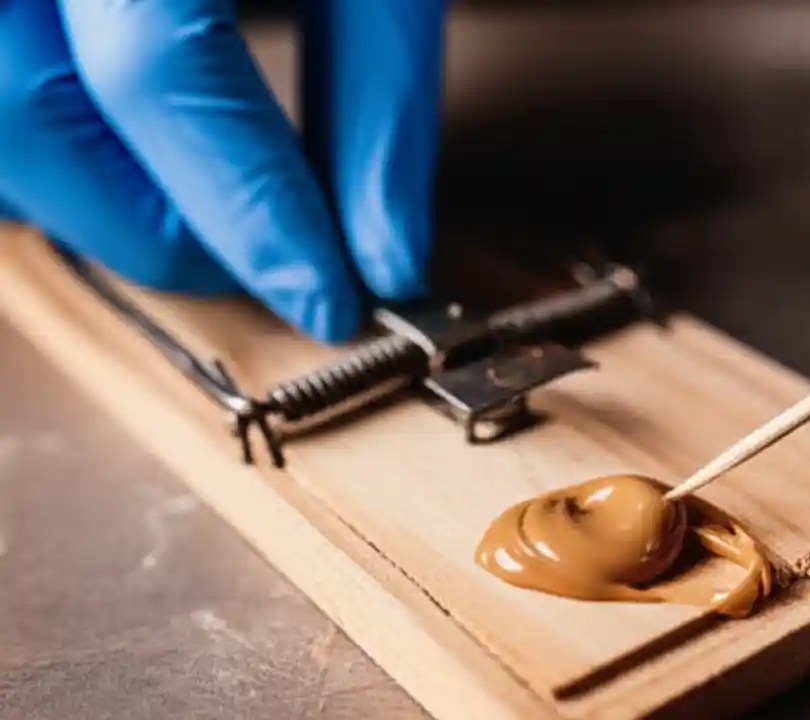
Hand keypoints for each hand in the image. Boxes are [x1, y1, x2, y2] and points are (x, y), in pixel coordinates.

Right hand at [0, 1, 444, 340]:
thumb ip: (378, 85)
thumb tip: (386, 249)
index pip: (158, 64)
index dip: (247, 205)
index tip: (328, 296)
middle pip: (26, 110)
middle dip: (154, 227)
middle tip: (259, 268)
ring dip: (83, 199)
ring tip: (195, 212)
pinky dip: (42, 150)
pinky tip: (122, 151)